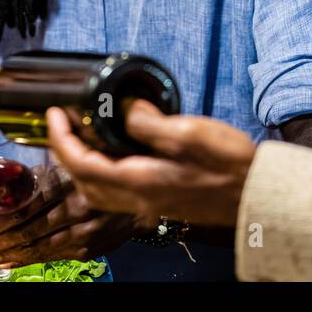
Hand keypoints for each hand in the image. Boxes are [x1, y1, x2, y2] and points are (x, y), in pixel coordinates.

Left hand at [0, 164, 139, 267]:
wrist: (140, 197)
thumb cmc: (102, 171)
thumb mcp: (75, 158)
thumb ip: (47, 165)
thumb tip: (9, 171)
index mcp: (70, 182)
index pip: (27, 204)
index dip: (2, 217)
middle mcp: (77, 209)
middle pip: (29, 229)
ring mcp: (83, 234)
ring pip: (37, 247)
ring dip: (8, 252)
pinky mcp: (87, 250)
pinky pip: (51, 257)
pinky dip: (27, 259)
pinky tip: (8, 261)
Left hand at [47, 101, 256, 227]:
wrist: (257, 194)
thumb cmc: (229, 165)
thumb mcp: (189, 133)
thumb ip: (150, 122)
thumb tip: (125, 109)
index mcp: (140, 181)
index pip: (82, 164)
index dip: (61, 138)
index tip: (55, 113)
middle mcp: (138, 198)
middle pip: (83, 182)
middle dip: (64, 153)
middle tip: (63, 123)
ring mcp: (148, 202)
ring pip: (97, 190)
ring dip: (81, 165)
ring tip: (82, 135)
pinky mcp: (158, 200)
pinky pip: (116, 191)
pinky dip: (102, 171)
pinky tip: (113, 153)